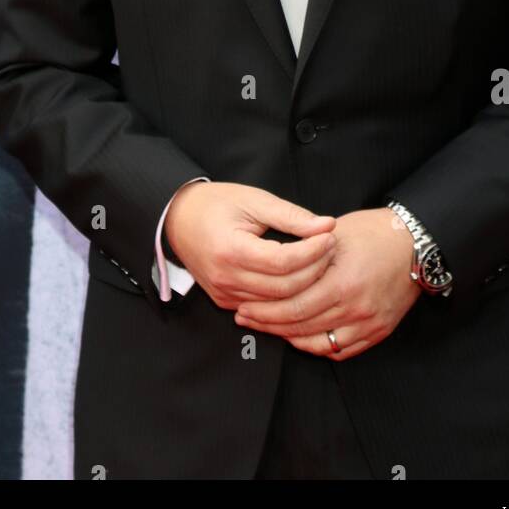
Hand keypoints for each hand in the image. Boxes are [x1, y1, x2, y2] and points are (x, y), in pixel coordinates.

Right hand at [165, 181, 336, 307]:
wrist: (178, 218)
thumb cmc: (216, 204)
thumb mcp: (255, 200)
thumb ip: (291, 216)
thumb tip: (326, 225)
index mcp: (231, 250)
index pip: (283, 262)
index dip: (312, 252)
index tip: (329, 236)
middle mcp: (226, 278)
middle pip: (284, 288)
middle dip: (314, 269)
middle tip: (330, 247)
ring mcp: (224, 294)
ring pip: (277, 303)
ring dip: (304, 284)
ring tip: (320, 259)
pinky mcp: (225, 301)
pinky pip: (264, 307)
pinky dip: (286, 296)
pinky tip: (301, 277)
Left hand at [232, 207, 421, 359]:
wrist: (416, 245)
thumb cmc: (374, 233)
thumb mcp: (335, 235)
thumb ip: (305, 254)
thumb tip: (271, 267)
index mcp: (342, 282)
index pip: (292, 305)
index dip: (264, 310)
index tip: (244, 306)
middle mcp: (355, 308)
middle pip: (301, 327)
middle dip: (268, 325)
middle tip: (246, 319)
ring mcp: (368, 324)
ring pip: (318, 343)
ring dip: (289, 338)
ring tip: (268, 329)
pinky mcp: (378, 331)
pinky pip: (340, 350)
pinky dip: (316, 346)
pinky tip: (299, 337)